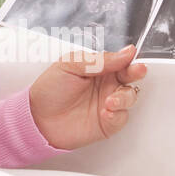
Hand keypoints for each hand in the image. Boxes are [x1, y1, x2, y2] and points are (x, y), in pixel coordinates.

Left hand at [27, 44, 146, 149]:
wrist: (37, 119)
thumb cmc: (49, 90)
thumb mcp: (69, 66)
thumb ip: (98, 60)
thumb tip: (124, 53)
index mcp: (97, 68)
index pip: (119, 60)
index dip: (128, 58)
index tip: (132, 55)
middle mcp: (105, 84)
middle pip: (130, 76)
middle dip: (136, 73)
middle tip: (136, 71)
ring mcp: (108, 103)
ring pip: (130, 96)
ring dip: (124, 97)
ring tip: (110, 100)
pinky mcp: (108, 122)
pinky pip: (122, 117)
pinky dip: (117, 115)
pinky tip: (106, 112)